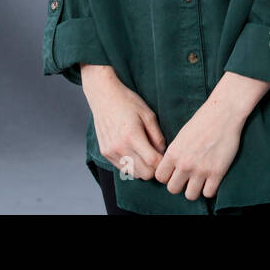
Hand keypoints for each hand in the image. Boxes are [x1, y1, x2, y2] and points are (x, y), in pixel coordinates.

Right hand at [81, 64, 165, 179]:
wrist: (104, 96)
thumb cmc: (127, 102)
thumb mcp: (148, 115)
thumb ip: (157, 136)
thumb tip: (163, 153)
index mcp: (132, 136)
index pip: (153, 162)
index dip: (162, 163)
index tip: (165, 157)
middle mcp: (120, 147)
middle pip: (144, 173)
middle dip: (153, 168)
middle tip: (156, 156)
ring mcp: (110, 151)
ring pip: (133, 173)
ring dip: (142, 168)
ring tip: (144, 154)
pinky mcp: (105, 152)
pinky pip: (122, 168)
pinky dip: (130, 165)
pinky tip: (133, 151)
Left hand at [156, 72, 269, 200]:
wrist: (224, 113)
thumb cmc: (203, 120)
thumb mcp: (181, 135)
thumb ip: (175, 153)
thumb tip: (171, 168)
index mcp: (173, 153)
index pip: (160, 177)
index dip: (167, 176)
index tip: (174, 172)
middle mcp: (184, 163)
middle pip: (173, 189)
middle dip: (179, 184)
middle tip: (187, 177)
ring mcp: (201, 169)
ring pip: (190, 195)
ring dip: (194, 189)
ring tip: (200, 180)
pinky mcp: (217, 172)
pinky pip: (208, 194)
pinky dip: (210, 189)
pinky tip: (212, 179)